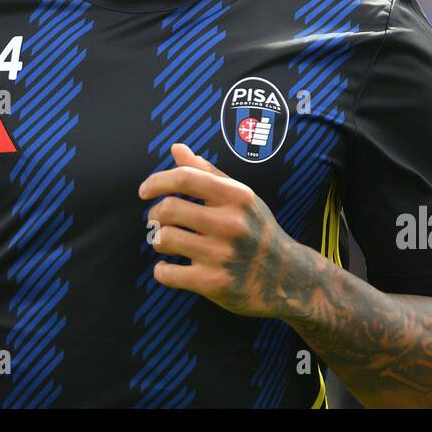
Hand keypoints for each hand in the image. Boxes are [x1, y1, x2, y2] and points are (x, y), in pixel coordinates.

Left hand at [138, 143, 300, 318]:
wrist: (286, 278)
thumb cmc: (256, 231)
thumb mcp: (240, 198)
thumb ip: (207, 172)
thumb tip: (177, 148)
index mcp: (237, 196)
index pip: (185, 177)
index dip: (157, 181)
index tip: (145, 191)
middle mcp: (231, 223)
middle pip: (168, 208)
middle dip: (155, 215)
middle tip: (159, 221)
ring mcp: (221, 254)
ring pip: (164, 239)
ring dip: (158, 240)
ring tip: (168, 243)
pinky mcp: (213, 283)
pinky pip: (167, 273)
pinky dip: (161, 270)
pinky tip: (169, 267)